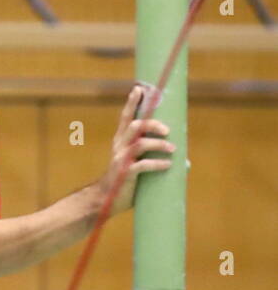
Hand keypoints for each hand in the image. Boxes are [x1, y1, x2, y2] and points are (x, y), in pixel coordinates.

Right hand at [100, 85, 174, 212]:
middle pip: (135, 126)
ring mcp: (121, 159)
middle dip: (152, 124)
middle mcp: (119, 146)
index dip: (132, 103)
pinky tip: (168, 165)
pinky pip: (143, 165)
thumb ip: (157, 159)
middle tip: (167, 130)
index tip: (139, 89)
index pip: (126, 117)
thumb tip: (186, 162)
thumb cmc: (124, 181)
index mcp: (120, 141)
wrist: (104, 200)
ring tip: (172, 150)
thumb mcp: (138, 166)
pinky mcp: (125, 173)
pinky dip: (158, 164)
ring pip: (140, 144)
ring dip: (159, 144)